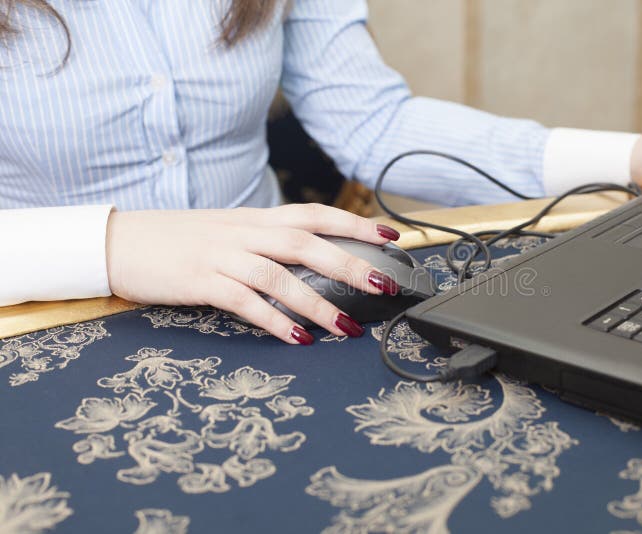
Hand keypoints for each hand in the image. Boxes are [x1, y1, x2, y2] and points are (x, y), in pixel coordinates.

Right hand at [105, 204, 401, 344]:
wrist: (120, 240)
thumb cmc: (180, 239)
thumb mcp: (229, 232)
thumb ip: (267, 241)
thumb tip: (312, 260)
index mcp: (255, 219)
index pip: (315, 214)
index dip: (356, 223)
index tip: (392, 235)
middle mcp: (244, 233)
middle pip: (308, 243)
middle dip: (351, 263)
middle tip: (386, 284)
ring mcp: (222, 255)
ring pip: (281, 276)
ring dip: (318, 303)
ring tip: (348, 326)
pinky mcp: (200, 281)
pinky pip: (244, 302)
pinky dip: (274, 321)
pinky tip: (297, 339)